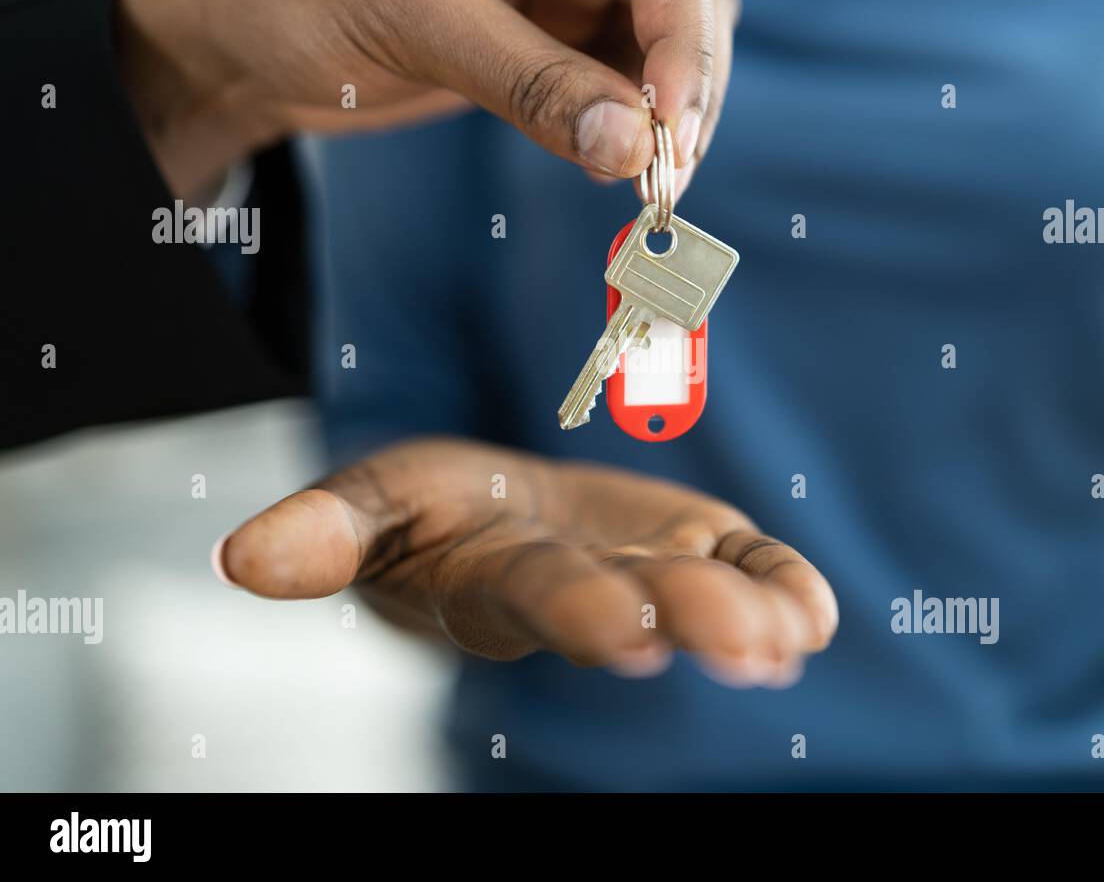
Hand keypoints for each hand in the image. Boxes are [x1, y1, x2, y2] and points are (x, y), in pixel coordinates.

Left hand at [118, 0, 738, 195]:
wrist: (233, 31)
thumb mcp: (416, 15)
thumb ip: (531, 81)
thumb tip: (630, 148)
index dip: (683, 37)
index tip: (670, 125)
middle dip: (687, 84)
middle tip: (668, 173)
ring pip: (662, 42)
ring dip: (670, 115)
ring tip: (652, 182)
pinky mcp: (547, 38)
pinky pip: (618, 80)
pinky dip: (631, 127)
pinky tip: (623, 164)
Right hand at [213, 439, 836, 687]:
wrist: (505, 515)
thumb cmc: (434, 513)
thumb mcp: (370, 502)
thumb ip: (323, 532)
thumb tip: (243, 561)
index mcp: (501, 578)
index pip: (539, 598)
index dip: (581, 611)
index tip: (630, 629)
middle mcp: (586, 589)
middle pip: (641, 604)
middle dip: (691, 621)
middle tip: (746, 647)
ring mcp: (649, 573)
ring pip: (705, 598)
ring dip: (754, 617)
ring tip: (796, 640)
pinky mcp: (697, 549)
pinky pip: (750, 572)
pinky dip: (786, 589)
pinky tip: (814, 615)